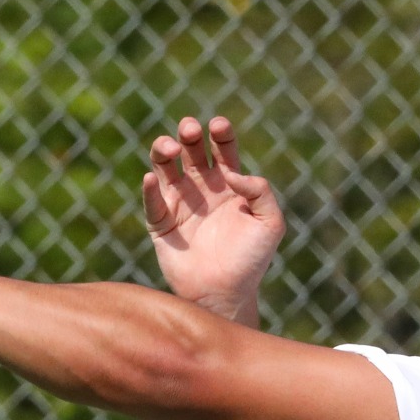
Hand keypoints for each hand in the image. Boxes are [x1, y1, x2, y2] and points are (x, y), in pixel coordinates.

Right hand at [141, 116, 284, 324]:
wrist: (226, 293)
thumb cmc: (252, 259)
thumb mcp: (270, 223)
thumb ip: (260, 192)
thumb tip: (232, 173)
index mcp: (229, 184)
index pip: (222, 148)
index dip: (220, 134)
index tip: (218, 126)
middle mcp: (202, 188)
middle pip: (191, 151)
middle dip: (188, 135)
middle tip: (189, 130)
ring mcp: (179, 204)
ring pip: (165, 167)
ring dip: (163, 151)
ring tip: (169, 148)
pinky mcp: (161, 224)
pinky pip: (152, 202)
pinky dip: (149, 189)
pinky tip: (151, 178)